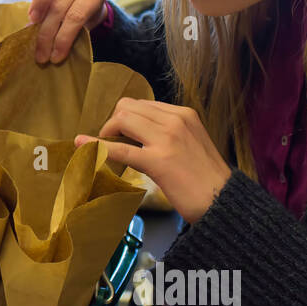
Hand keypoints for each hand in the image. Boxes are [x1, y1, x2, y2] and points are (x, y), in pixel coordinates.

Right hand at [21, 0, 109, 63]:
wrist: (86, 0)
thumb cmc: (86, 17)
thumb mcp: (87, 24)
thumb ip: (72, 31)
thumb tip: (49, 49)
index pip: (78, 15)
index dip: (64, 37)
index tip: (56, 56)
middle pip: (61, 2)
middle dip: (49, 31)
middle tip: (41, 53)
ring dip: (39, 4)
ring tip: (33, 23)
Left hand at [75, 98, 232, 223]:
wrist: (224, 201)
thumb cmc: (208, 179)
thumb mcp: (192, 143)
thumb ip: (169, 133)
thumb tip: (139, 134)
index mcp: (183, 114)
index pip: (142, 104)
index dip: (125, 118)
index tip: (120, 133)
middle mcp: (175, 120)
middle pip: (127, 108)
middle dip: (113, 123)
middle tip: (111, 142)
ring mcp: (167, 139)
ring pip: (121, 120)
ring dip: (106, 133)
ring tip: (105, 149)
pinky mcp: (158, 161)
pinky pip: (120, 149)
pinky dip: (97, 146)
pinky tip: (82, 145)